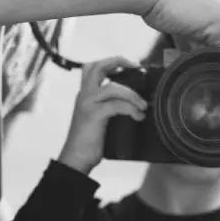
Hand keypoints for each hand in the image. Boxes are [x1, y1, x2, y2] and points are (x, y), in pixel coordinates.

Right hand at [58, 56, 146, 173]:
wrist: (76, 159)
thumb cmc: (89, 141)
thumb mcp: (98, 118)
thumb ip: (109, 106)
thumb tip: (135, 101)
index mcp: (85, 94)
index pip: (92, 67)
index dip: (111, 61)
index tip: (129, 65)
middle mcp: (84, 95)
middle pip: (97, 66)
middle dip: (119, 61)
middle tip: (136, 67)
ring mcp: (88, 104)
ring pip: (112, 87)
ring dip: (132, 94)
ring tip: (143, 105)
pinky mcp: (94, 116)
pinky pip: (116, 105)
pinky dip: (131, 109)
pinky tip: (138, 117)